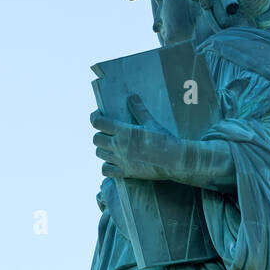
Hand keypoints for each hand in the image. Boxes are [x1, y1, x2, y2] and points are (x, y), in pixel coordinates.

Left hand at [91, 93, 235, 190]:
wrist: (174, 160)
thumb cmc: (164, 139)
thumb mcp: (151, 123)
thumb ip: (139, 110)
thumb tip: (132, 97)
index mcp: (124, 131)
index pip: (98, 122)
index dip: (94, 118)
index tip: (97, 116)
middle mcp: (118, 146)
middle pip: (96, 139)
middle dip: (99, 134)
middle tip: (106, 133)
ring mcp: (121, 160)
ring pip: (99, 154)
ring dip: (102, 149)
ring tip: (110, 146)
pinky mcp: (125, 172)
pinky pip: (106, 170)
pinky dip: (106, 166)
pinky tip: (112, 162)